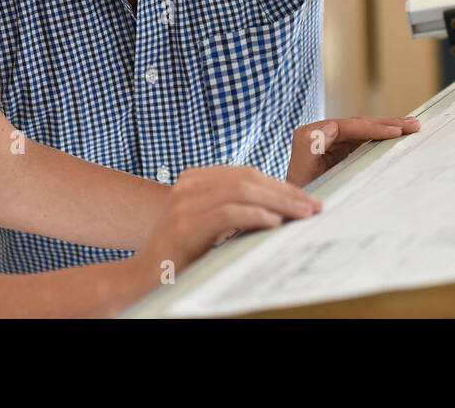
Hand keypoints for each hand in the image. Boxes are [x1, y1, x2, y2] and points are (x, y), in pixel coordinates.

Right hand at [129, 165, 319, 289]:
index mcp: (195, 179)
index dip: (280, 185)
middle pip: (247, 179)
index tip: (307, 199)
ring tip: (301, 214)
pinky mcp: (183, 227)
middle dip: (285, 192)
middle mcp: (187, 185)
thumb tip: (284, 208)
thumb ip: (236, 210)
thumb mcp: (211, 225)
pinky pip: (227, 213)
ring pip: (241, 191)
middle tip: (313, 207)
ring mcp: (183, 204)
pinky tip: (274, 223)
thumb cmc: (183, 255)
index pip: (247, 174)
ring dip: (278, 202)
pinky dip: (254, 215)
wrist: (142, 280)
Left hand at [286, 116, 420, 185]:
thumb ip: (309, 148)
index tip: (394, 132)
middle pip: (359, 124)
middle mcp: (321, 133)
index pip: (347, 126)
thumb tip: (330, 127)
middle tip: (413, 125)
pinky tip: (400, 135)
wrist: (295, 210)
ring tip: (413, 126)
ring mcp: (333, 140)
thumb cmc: (297, 197)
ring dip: (389, 127)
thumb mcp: (301, 176)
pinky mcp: (342, 149)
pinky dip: (383, 136)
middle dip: (387, 123)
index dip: (372, 128)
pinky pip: (365, 139)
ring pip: (365, 129)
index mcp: (310, 135)